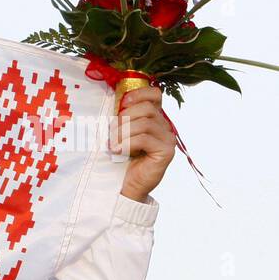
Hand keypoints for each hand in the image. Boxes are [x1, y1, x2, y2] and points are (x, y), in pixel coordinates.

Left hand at [112, 85, 175, 202]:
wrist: (127, 185)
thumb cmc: (121, 158)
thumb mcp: (120, 133)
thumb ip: (122, 118)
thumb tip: (114, 103)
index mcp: (154, 118)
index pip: (155, 95)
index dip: (139, 94)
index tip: (122, 104)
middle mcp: (165, 126)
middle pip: (147, 108)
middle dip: (124, 118)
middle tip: (111, 134)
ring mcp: (168, 139)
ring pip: (145, 123)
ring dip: (123, 133)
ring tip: (112, 145)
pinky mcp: (166, 152)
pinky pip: (144, 139)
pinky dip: (126, 144)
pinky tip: (117, 151)